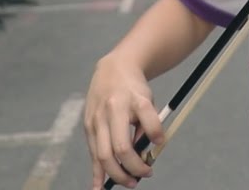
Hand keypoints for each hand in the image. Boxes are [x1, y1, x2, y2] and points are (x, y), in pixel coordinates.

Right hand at [84, 55, 165, 187]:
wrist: (112, 69)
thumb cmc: (134, 89)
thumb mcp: (148, 99)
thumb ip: (148, 124)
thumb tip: (144, 154)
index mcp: (134, 98)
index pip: (147, 117)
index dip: (155, 133)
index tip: (160, 143)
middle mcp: (113, 109)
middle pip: (120, 147)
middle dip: (133, 167)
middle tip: (146, 174)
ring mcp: (97, 118)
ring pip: (103, 155)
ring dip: (117, 174)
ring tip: (131, 183)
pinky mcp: (87, 126)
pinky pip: (92, 154)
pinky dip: (96, 173)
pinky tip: (98, 188)